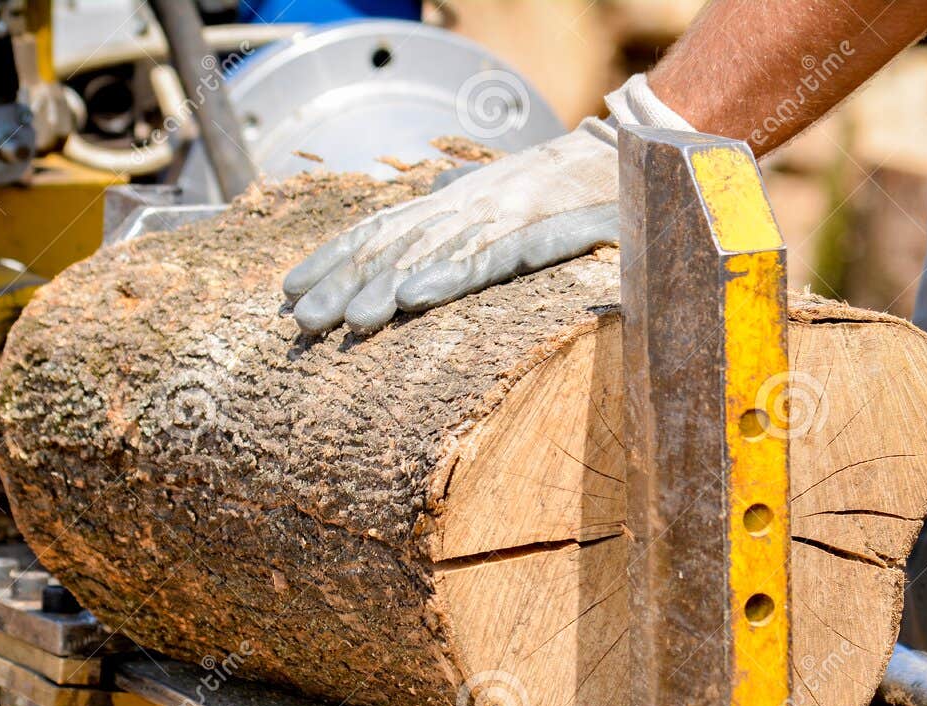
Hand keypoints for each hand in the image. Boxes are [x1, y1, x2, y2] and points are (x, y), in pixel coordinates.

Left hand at [283, 75, 692, 335]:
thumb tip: (431, 211)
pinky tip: (412, 300)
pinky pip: (487, 259)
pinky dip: (447, 277)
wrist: (636, 158)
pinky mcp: (539, 232)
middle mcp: (469, 207)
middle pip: (391, 247)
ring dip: (382, 290)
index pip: (380, 230)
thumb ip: (470, 212)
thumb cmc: (574, 188)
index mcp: (457, 204)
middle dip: (342, 285)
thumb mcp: (512, 203)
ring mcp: (502, 218)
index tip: (289, 293)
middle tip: (300, 325)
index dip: (333, 259)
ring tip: (344, 324)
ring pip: (429, 256)